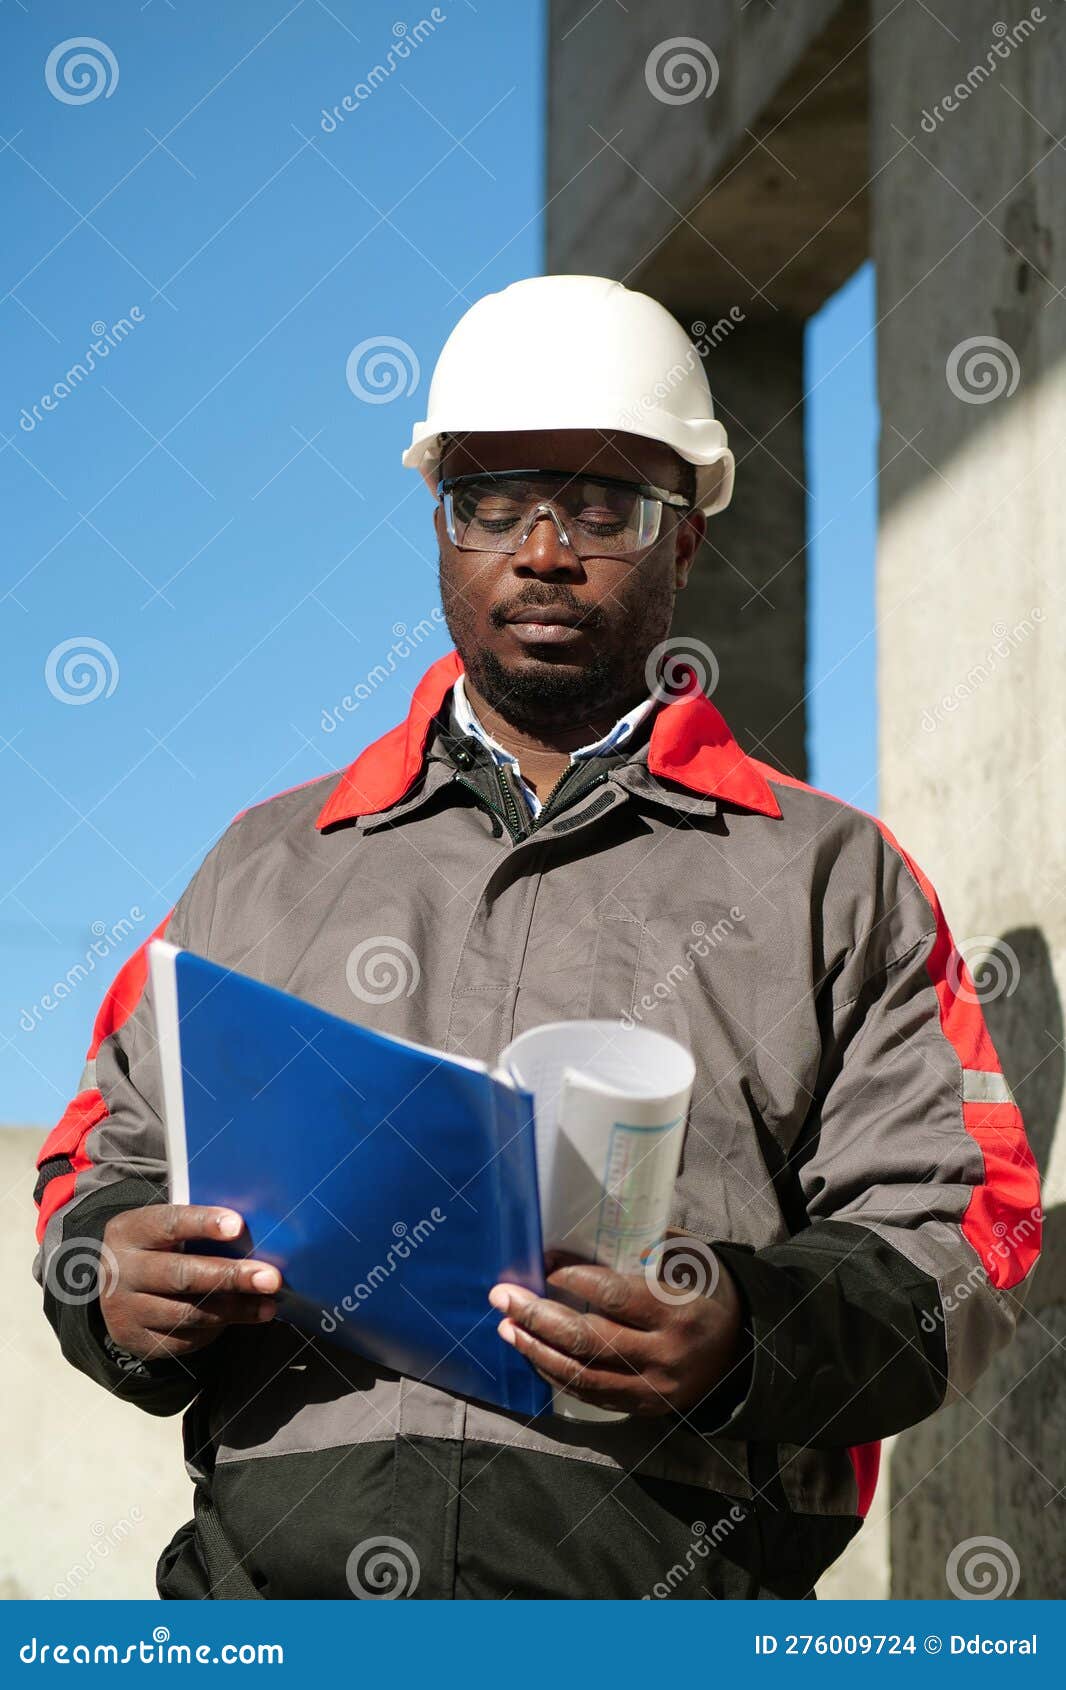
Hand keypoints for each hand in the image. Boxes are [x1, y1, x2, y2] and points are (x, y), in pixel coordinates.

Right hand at [99, 1205, 280, 1361]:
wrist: (113, 1291)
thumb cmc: (157, 1249)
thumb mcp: (163, 1231)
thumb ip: (197, 1228)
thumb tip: (254, 1233)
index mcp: (129, 1232)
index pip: (168, 1223)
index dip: (203, 1223)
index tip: (238, 1225)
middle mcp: (122, 1272)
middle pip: (181, 1275)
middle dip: (230, 1276)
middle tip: (270, 1277)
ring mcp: (126, 1310)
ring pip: (187, 1313)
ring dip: (235, 1309)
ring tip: (268, 1304)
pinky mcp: (139, 1342)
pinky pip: (185, 1339)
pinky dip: (218, 1328)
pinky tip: (243, 1317)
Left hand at [488, 1251, 744, 1417]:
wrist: (742, 1352)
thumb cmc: (709, 1293)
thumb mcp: (693, 1262)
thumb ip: (651, 1247)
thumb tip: (591, 1233)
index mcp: (678, 1313)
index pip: (614, 1296)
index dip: (573, 1279)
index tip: (543, 1262)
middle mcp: (664, 1356)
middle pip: (589, 1339)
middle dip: (538, 1316)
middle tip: (503, 1296)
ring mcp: (651, 1389)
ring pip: (582, 1374)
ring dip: (537, 1349)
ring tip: (506, 1327)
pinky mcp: (642, 1408)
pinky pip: (589, 1394)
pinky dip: (556, 1373)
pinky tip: (532, 1353)